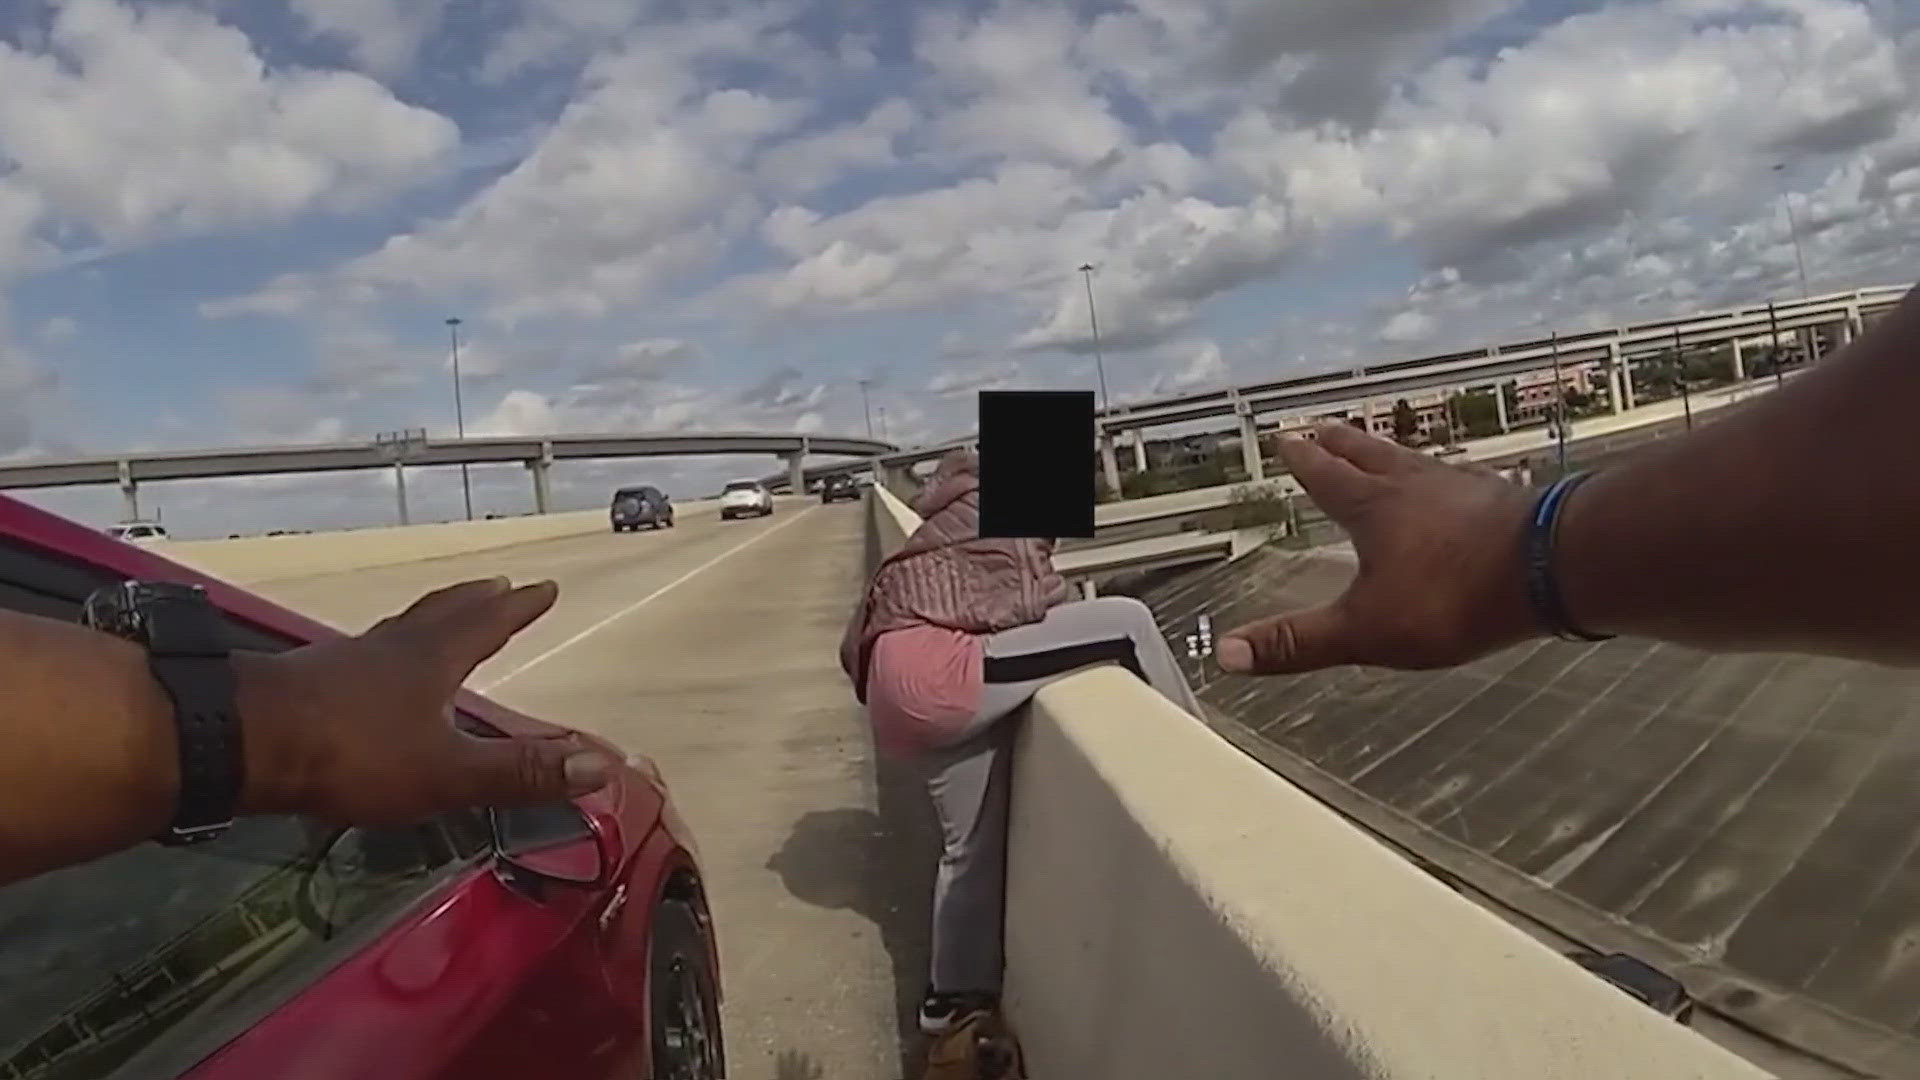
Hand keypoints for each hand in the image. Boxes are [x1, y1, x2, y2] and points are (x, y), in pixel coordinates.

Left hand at [236, 577, 612, 823]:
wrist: (245, 742)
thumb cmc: (353, 753)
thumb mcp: (447, 772)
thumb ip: (519, 772)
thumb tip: (597, 764)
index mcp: (433, 660)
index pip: (487, 624)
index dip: (518, 609)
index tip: (544, 587)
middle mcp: (393, 649)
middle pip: (441, 613)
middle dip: (474, 601)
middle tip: (496, 584)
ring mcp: (347, 664)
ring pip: (400, 630)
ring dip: (428, 621)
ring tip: (440, 619)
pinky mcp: (310, 685)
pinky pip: (365, 657)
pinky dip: (386, 654)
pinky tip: (373, 674)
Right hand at [1217, 423, 1541, 673]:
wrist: (1552, 569)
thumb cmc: (1452, 596)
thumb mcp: (1365, 630)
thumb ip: (1298, 642)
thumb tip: (1226, 654)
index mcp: (1373, 508)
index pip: (1326, 476)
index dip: (1304, 459)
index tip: (1286, 436)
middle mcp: (1414, 485)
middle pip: (1369, 454)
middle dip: (1341, 443)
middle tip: (1322, 426)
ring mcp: (1464, 489)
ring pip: (1416, 462)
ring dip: (1392, 455)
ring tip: (1384, 452)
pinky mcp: (1506, 502)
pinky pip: (1464, 481)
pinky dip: (1447, 480)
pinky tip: (1459, 485)